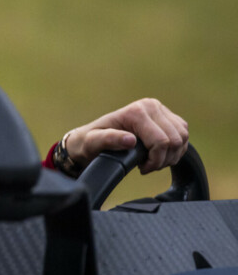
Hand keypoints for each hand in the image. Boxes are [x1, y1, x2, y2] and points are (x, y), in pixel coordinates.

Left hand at [63, 98, 188, 174]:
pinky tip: (159, 154)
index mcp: (136, 111)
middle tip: (147, 166)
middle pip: (175, 141)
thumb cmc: (91, 141)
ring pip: (183, 139)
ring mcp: (161, 110)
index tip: (142, 168)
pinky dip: (176, 150)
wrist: (93, 137)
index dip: (155, 160)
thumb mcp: (92, 143)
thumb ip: (109, 140)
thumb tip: (130, 140)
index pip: (161, 141)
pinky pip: (184, 136)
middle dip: (163, 159)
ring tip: (152, 160)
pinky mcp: (169, 117)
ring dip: (171, 155)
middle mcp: (151, 106)